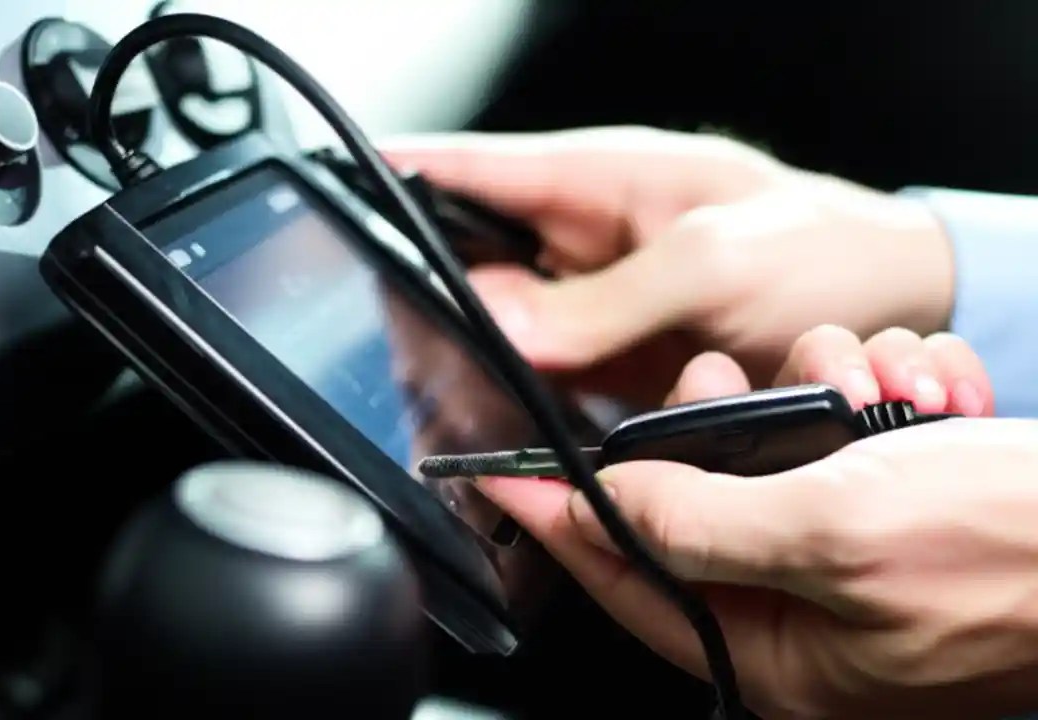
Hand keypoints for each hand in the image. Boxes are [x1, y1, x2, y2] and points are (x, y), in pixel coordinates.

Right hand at [383, 127, 954, 406]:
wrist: (898, 312)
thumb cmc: (825, 249)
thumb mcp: (709, 264)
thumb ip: (601, 300)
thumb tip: (501, 324)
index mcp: (599, 179)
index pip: (470, 168)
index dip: (398, 179)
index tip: (332, 197)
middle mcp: (585, 239)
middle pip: (467, 252)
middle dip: (421, 284)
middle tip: (383, 323)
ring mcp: (597, 302)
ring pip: (498, 322)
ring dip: (469, 349)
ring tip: (435, 379)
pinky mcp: (616, 359)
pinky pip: (542, 374)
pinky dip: (517, 393)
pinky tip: (498, 412)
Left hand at [474, 328, 1022, 718]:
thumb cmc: (1018, 554)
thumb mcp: (838, 533)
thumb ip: (704, 523)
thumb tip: (613, 503)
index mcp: (782, 656)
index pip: (630, 585)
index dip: (563, 524)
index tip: (504, 474)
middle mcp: (812, 616)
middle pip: (698, 504)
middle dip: (713, 424)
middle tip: (728, 377)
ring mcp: (858, 557)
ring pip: (775, 452)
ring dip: (821, 394)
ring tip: (881, 380)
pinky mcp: (902, 504)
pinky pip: (849, 436)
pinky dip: (886, 395)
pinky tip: (934, 389)